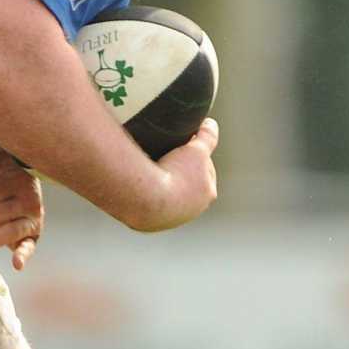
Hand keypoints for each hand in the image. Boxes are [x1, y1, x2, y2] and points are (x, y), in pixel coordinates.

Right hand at [136, 117, 218, 231]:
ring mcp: (170, 219)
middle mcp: (192, 210)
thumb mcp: (195, 150)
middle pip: (187, 185)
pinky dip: (146, 196)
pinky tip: (138, 185)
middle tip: (163, 158)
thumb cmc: (173, 174)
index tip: (179, 147)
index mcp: (207, 193)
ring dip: (161, 186)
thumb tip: (211, 124)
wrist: (147, 198)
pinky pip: (148, 206)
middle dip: (178, 173)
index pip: (204, 170)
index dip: (192, 156)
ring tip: (149, 171)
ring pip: (167, 198)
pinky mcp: (149, 224)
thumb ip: (207, 137)